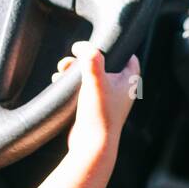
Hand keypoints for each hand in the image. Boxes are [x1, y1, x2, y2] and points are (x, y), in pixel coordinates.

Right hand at [52, 41, 140, 159]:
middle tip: (72, 56)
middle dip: (87, 58)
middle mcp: (121, 91)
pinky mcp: (94, 110)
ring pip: (92, 77)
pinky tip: (58, 82)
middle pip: (106, 64)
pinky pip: (84, 90)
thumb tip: (84, 46)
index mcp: (129, 83)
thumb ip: (92, 62)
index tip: (102, 41)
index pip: (129, 57)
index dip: (117, 47)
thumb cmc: (98, 115)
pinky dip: (73, 84)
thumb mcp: (95, 83)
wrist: (91, 146)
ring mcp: (108, 101)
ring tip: (61, 69)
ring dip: (76, 71)